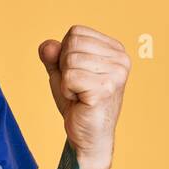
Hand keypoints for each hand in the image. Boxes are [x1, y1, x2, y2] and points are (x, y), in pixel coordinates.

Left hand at [38, 26, 129, 166]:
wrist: (88, 136)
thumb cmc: (78, 103)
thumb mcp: (62, 72)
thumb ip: (52, 55)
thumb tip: (47, 46)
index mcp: (115, 49)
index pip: (76, 32)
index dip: (65, 53)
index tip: (77, 74)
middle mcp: (121, 59)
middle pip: (72, 43)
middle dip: (64, 67)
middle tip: (77, 86)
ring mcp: (116, 73)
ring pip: (70, 60)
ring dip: (66, 81)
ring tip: (79, 94)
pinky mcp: (106, 88)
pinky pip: (69, 77)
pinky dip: (67, 91)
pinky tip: (79, 101)